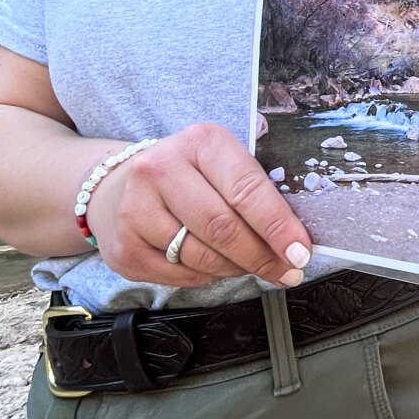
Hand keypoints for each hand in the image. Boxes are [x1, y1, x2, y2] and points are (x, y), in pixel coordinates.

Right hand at [85, 122, 313, 287]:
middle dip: (262, 256)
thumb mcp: (220, 162)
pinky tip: (213, 265)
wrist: (118, 185)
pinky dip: (206, 277)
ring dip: (236, 268)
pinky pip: (180, 276)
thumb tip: (295, 238)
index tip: (301, 251)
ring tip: (250, 264)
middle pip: (223, 228)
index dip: (278, 226)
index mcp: (199, 142)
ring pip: (202, 257)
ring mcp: (136, 211)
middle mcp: (161, 170)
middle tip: (288, 271)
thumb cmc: (187, 174)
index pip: (246, 189)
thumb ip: (256, 190)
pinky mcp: (124, 248)